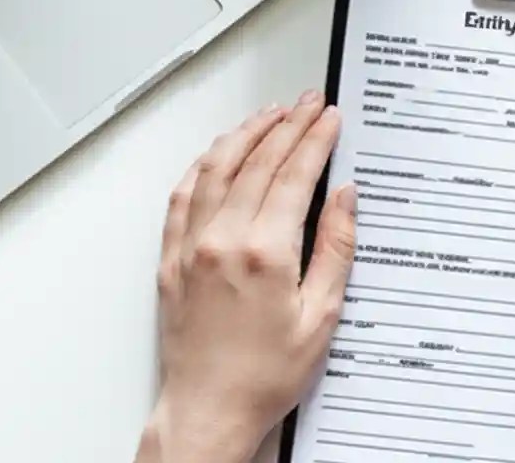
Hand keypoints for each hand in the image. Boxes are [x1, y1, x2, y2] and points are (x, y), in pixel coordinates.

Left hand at [135, 91, 355, 462]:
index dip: (315, 139)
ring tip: (269, 115)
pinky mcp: (171, 259)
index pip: (294, 175)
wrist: (208, 409)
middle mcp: (222, 240)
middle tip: (308, 105)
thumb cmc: (265, 376)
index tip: (329, 118)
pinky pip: (183, 196)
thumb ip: (335, 249)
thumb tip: (343, 197)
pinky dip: (203, 165)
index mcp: (265, 252)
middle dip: (287, 125)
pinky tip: (217, 154)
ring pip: (216, 168)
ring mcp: (191, 246)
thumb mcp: (321, 316)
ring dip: (245, 134)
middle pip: (257, 162)